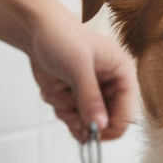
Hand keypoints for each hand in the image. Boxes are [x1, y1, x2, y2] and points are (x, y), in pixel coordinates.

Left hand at [29, 2, 137, 141]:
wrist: (35, 30)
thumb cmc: (61, 35)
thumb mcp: (78, 67)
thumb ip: (90, 99)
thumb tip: (100, 125)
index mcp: (122, 74)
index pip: (128, 113)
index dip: (112, 127)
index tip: (93, 132)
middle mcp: (111, 88)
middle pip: (107, 124)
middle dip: (86, 122)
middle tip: (69, 116)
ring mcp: (93, 96)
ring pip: (88, 125)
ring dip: (70, 115)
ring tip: (58, 96)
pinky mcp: (77, 100)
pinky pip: (73, 121)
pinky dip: (61, 111)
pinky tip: (54, 92)